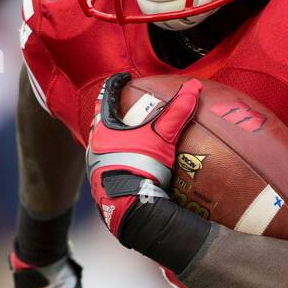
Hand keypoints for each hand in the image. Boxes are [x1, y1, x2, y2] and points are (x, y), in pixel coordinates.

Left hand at [86, 71, 201, 238]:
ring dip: (116, 142)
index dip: (114, 85)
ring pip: (104, 148)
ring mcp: (96, 171)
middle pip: (102, 124)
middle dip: (114, 117)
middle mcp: (93, 148)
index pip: (105, 98)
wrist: (130, 208)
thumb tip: (194, 87)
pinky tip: (133, 169)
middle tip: (128, 111)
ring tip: (131, 140)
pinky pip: (111, 170)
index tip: (123, 78)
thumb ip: (177, 112)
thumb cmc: (140, 166)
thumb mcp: (161, 136)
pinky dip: (120, 164)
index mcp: (102, 131)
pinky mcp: (103, 190)